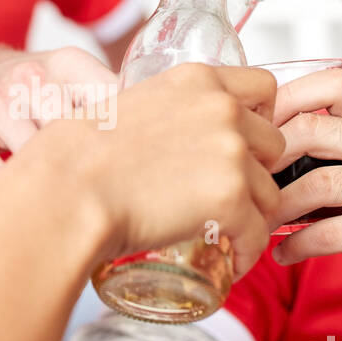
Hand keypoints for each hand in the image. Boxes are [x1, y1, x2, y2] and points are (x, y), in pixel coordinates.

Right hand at [0, 46, 118, 185]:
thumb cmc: (32, 87)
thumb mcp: (73, 78)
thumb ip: (112, 101)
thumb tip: (159, 137)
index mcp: (68, 63)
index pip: (110, 104)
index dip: (122, 138)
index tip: (131, 162)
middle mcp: (30, 76)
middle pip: (72, 138)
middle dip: (84, 166)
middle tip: (92, 188)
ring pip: (35, 159)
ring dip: (47, 180)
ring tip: (56, 189)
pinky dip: (11, 189)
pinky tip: (20, 186)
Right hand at [22, 63, 286, 279]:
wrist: (67, 191)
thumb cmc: (80, 156)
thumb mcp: (130, 106)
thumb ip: (166, 111)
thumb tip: (176, 137)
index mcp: (197, 80)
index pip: (264, 87)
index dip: (261, 118)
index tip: (245, 143)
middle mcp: (222, 109)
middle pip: (274, 143)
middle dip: (257, 171)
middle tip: (232, 195)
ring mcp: (230, 152)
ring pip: (270, 192)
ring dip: (253, 215)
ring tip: (228, 233)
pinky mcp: (230, 197)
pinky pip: (258, 233)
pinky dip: (247, 252)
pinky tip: (230, 260)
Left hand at [267, 68, 341, 296]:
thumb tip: (271, 146)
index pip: (332, 83)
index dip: (286, 96)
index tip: (255, 123)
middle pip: (312, 131)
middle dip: (267, 155)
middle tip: (241, 177)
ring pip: (317, 183)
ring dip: (276, 206)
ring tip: (256, 220)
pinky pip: (334, 232)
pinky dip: (299, 245)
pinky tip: (282, 253)